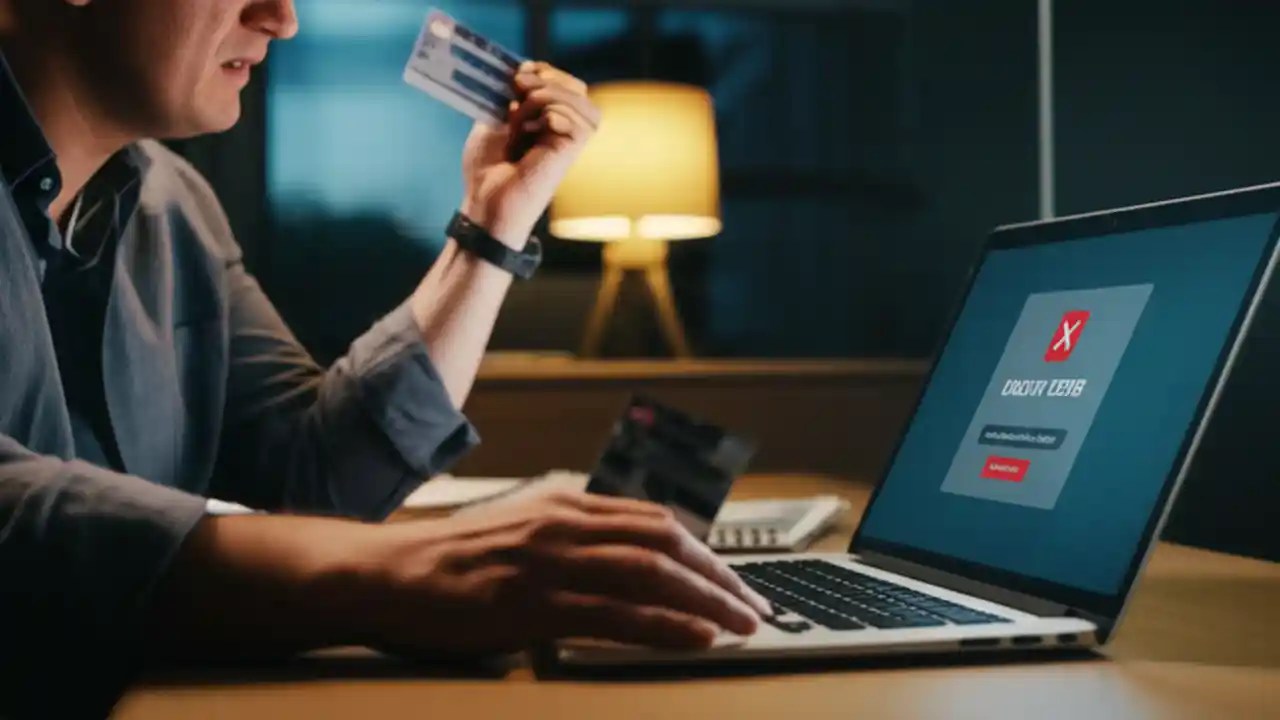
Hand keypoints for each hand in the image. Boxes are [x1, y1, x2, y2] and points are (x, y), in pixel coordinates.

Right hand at [365, 488, 771, 653]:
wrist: (389, 571)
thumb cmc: (455, 558)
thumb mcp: (524, 528)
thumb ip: (575, 536)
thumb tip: (630, 557)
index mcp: (566, 503)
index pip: (655, 521)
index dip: (706, 551)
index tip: (735, 578)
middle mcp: (565, 524)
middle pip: (665, 542)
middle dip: (719, 575)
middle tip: (754, 604)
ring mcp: (549, 562)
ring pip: (650, 574)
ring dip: (705, 600)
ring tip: (741, 623)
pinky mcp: (531, 604)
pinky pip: (614, 614)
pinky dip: (664, 625)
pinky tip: (695, 636)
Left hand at [460, 61, 600, 247]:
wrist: (484, 199)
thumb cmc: (486, 168)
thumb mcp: (493, 120)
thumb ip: (511, 96)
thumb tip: (526, 69)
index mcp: (547, 121)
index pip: (566, 85)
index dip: (547, 71)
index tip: (519, 72)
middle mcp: (562, 131)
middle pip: (579, 89)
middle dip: (551, 78)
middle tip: (519, 85)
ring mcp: (568, 144)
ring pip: (583, 103)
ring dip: (549, 97)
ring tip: (520, 115)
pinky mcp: (569, 155)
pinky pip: (580, 124)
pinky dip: (556, 115)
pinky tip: (532, 129)